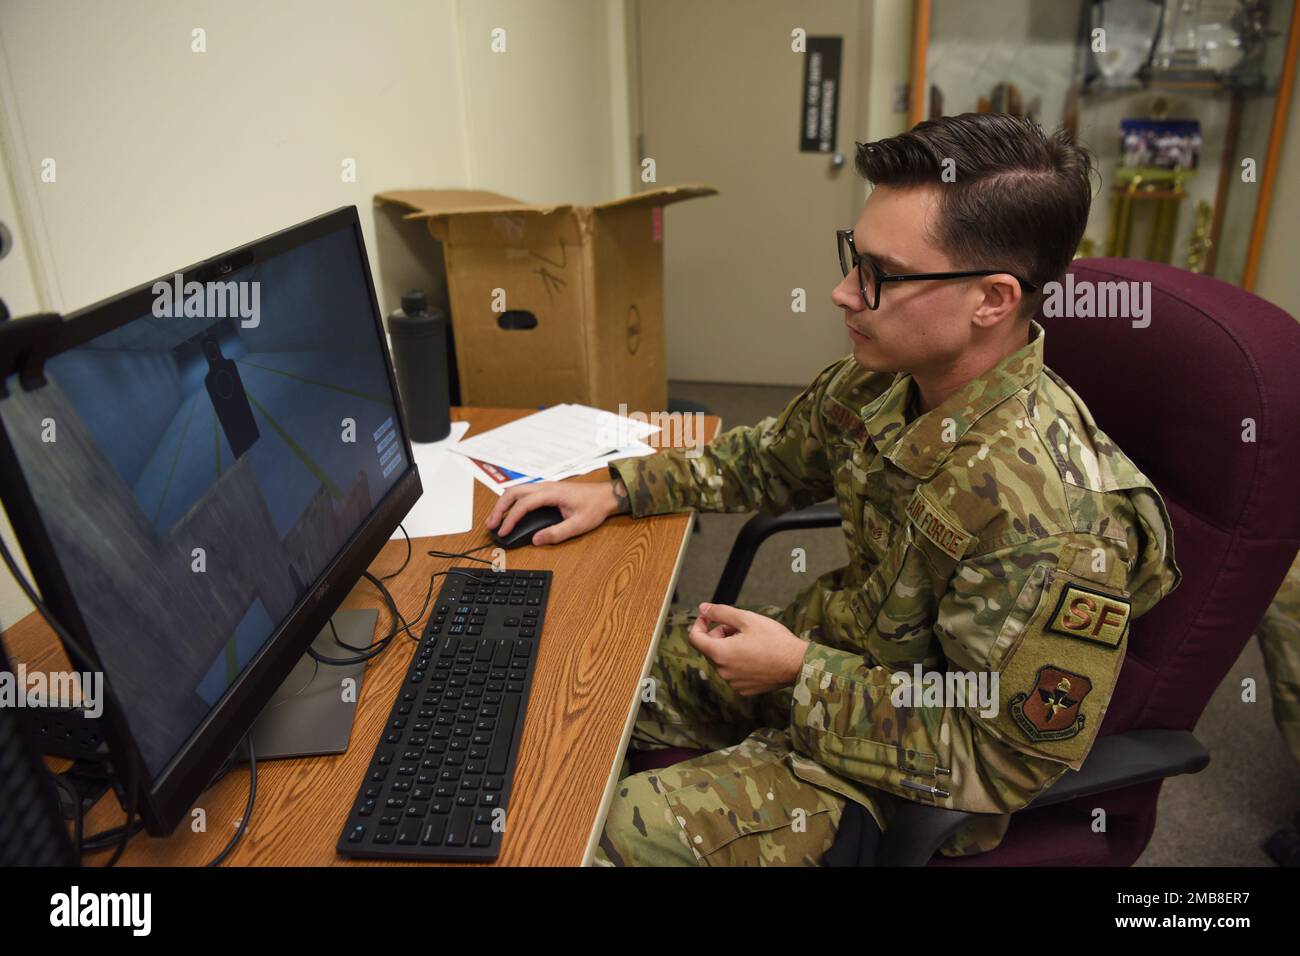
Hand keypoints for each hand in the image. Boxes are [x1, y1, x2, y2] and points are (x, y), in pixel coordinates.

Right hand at [485, 480, 623, 545]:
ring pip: (516, 491)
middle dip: (499, 508)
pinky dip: (512, 502)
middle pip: (513, 492)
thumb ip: (557, 533)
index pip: (524, 504)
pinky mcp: (546, 491)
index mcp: (552, 493)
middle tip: (491, 525)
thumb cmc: (594, 507)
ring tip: (496, 521)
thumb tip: (536, 540)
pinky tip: (509, 513)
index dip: (511, 519)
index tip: (503, 532)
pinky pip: (523, 493)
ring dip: (503, 504)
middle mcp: (545, 486)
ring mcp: (545, 487)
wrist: (606, 496)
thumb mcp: (578, 525)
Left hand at [687, 602, 809, 696]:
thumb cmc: (774, 640)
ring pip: (722, 661)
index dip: (699, 623)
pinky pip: (733, 672)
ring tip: (750, 640)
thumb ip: (721, 612)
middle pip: (710, 649)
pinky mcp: (744, 689)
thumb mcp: (747, 619)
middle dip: (719, 634)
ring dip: (729, 648)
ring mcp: (733, 683)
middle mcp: (723, 672)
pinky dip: (738, 662)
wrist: (797, 664)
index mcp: (720, 653)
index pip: (695, 638)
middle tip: (739, 626)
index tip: (708, 616)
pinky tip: (755, 655)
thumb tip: (703, 608)